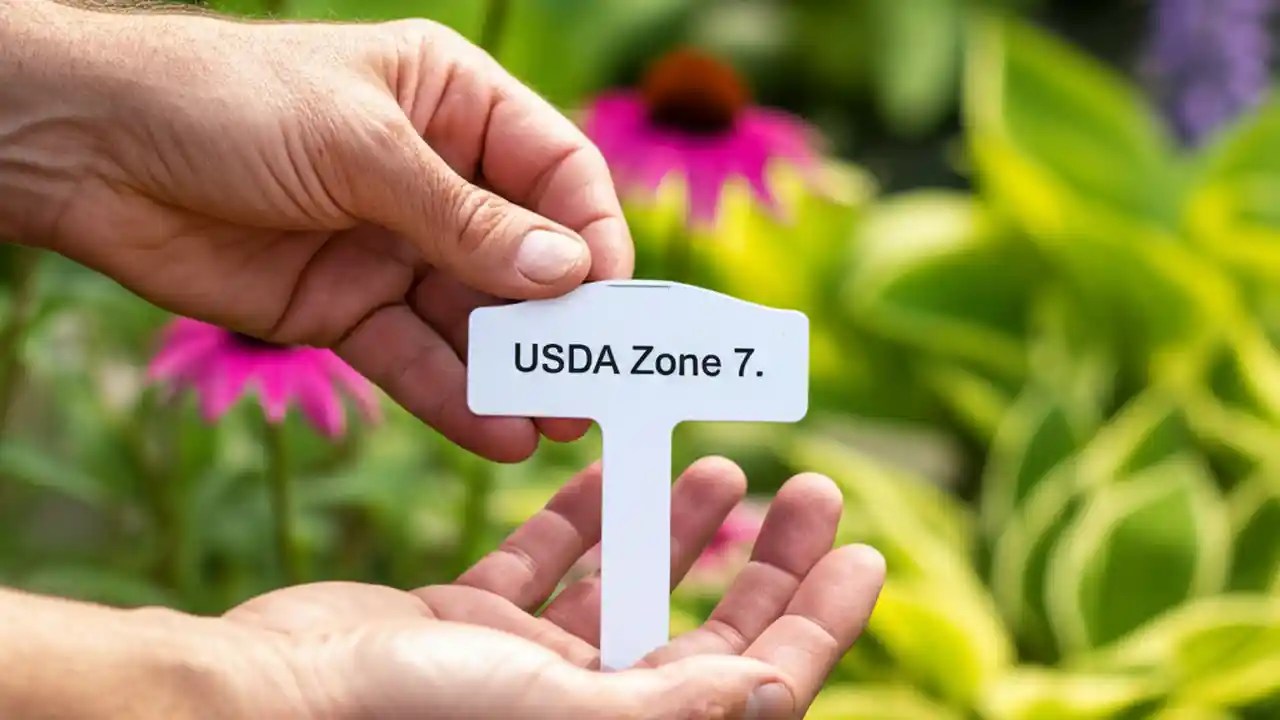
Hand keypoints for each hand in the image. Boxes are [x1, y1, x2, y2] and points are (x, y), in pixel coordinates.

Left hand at [0, 1, 629, 459]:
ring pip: (472, 317)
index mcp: (452, 102)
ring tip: (558, 423)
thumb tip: (568, 273)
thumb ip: (465, 220)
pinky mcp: (346, 309)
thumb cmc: (228, 103)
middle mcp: (436, 177)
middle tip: (599, 380)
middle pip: (523, 254)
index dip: (591, 231)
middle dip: (560, 318)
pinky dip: (453, 397)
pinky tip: (497, 433)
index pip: (556, 169)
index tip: (612, 295)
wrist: (90, 151)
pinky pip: (414, 357)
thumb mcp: (361, 148)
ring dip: (515, 370)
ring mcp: (391, 247)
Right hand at [222, 457, 884, 717]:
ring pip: (630, 589)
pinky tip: (613, 462)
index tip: (863, 552)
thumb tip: (778, 693)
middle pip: (706, 631)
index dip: (820, 624)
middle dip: (766, 563)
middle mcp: (583, 709)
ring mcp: (524, 667)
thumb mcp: (558, 711)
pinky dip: (585, 517)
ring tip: (726, 461)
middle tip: (812, 487)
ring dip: (681, 527)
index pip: (756, 682)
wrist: (264, 695)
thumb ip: (668, 704)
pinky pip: (545, 564)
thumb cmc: (406, 713)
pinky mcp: (467, 622)